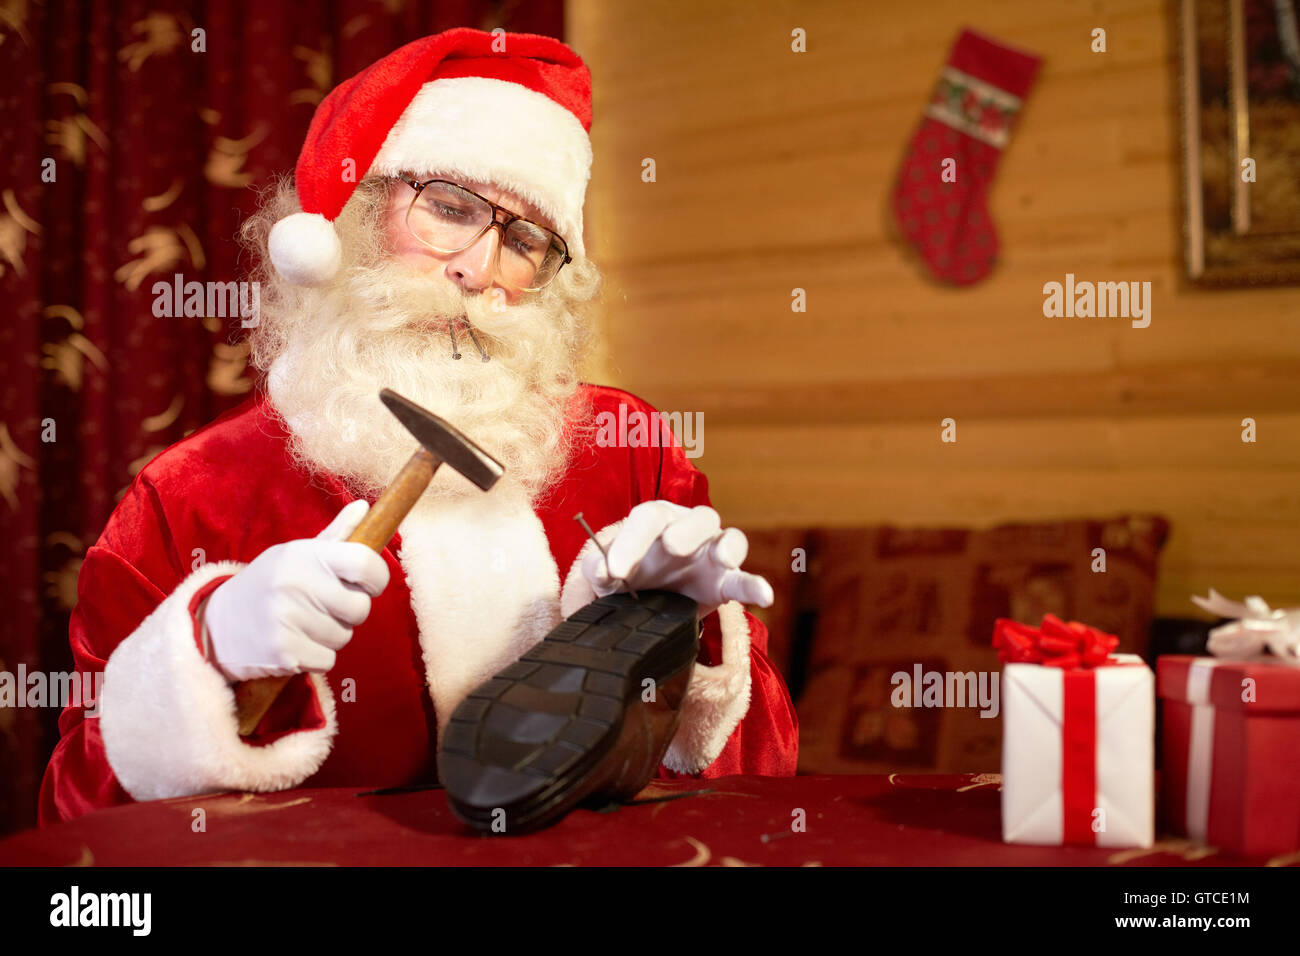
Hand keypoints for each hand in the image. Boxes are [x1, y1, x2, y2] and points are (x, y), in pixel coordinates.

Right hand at [201, 500, 390, 681]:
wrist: (213, 626)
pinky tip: (292, 643)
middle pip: (360, 608)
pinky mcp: (284, 651)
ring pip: (344, 637)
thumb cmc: (267, 587)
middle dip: (348, 613)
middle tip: (322, 608)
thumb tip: (364, 508)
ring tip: (300, 624)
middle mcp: (296, 583)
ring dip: (329, 636)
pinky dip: (315, 657)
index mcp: (303, 555)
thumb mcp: (294, 555)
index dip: (377, 577)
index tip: (367, 584)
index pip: (365, 563)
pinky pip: (327, 660)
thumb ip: (335, 537)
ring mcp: (288, 618)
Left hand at [584, 501, 773, 617]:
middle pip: (697, 517)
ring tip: (720, 559)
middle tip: (670, 547)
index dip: (631, 541)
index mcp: (656, 520)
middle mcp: (689, 529)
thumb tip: (601, 570)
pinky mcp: (727, 581)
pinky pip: (746, 579)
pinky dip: (756, 585)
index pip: (648, 518)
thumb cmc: (629, 576)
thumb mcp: (607, 572)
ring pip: (731, 538)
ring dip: (727, 547)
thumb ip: (599, 567)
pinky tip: (764, 596)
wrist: (648, 602)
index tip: (613, 571)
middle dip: (686, 530)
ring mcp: (713, 553)